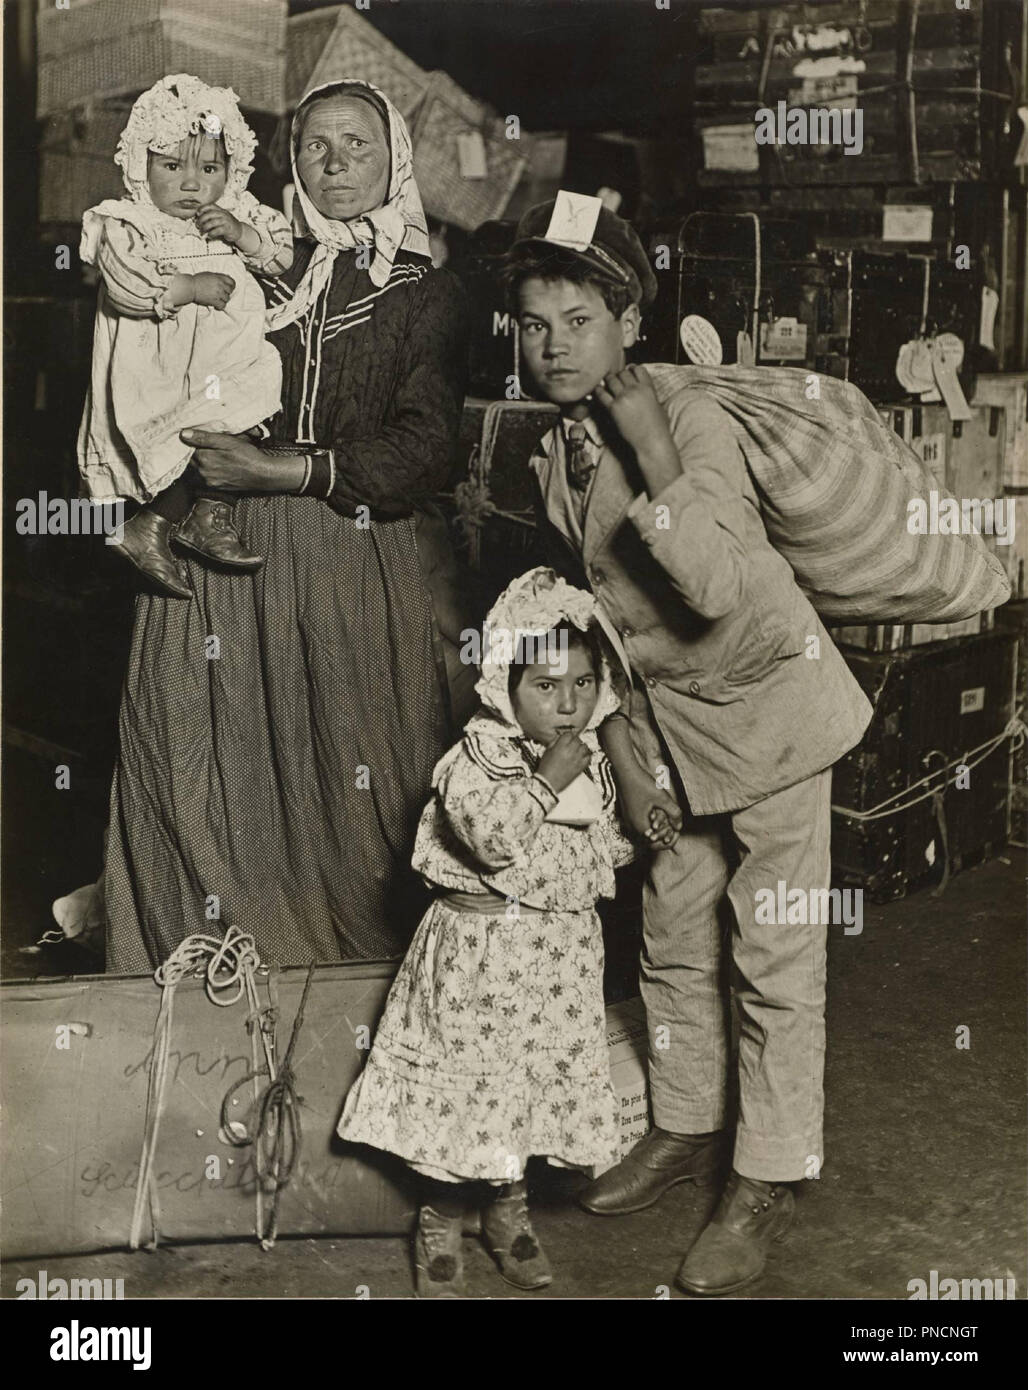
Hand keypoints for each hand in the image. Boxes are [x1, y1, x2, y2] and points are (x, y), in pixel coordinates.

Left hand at [180, 429, 303, 492]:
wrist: (262, 475)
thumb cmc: (247, 456)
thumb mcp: (227, 441)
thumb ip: (204, 438)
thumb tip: (183, 434)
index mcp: (204, 459)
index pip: (187, 448)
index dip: (190, 442)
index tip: (196, 437)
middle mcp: (203, 472)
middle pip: (190, 460)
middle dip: (194, 452)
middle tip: (206, 445)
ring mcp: (209, 482)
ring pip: (196, 469)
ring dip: (200, 462)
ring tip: (212, 455)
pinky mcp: (215, 487)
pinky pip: (204, 477)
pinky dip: (206, 471)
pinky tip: (217, 465)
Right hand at [191, 272, 234, 309]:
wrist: (190, 287)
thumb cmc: (197, 280)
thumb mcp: (209, 274)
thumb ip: (218, 277)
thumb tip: (224, 279)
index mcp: (219, 277)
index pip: (232, 282)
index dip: (232, 286)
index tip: (229, 288)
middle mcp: (220, 285)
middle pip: (230, 291)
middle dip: (226, 293)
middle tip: (221, 294)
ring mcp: (218, 293)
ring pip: (227, 299)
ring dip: (222, 300)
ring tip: (217, 299)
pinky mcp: (214, 300)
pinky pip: (223, 305)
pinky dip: (220, 306)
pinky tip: (216, 305)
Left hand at [194, 204, 244, 246]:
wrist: (240, 231)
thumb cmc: (228, 224)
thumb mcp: (221, 217)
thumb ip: (212, 216)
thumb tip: (199, 218)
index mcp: (221, 210)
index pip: (210, 206)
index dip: (203, 208)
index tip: (197, 213)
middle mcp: (223, 214)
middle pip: (209, 214)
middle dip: (201, 220)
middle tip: (198, 225)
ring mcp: (226, 221)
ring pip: (212, 223)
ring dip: (205, 227)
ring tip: (202, 231)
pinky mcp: (228, 229)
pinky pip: (217, 231)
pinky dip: (211, 234)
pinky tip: (209, 235)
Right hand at [537, 731, 591, 793]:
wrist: (548, 783)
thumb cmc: (545, 769)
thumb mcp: (547, 751)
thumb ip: (554, 742)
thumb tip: (560, 738)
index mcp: (561, 746)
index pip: (569, 734)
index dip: (568, 735)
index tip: (567, 738)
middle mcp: (570, 751)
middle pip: (578, 740)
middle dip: (574, 740)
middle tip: (572, 744)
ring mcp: (577, 759)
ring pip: (585, 747)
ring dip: (581, 747)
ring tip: (577, 749)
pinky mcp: (581, 767)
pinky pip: (588, 757)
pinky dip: (587, 756)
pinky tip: (582, 756)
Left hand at [593, 365, 672, 455]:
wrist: (652, 442)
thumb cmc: (658, 428)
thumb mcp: (658, 405)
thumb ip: (649, 394)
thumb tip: (644, 390)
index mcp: (648, 388)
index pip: (638, 368)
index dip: (631, 369)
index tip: (627, 373)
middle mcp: (635, 389)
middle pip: (622, 373)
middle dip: (618, 376)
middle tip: (615, 381)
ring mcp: (624, 397)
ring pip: (611, 379)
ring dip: (608, 381)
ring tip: (606, 384)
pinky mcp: (613, 408)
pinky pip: (601, 394)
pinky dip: (598, 391)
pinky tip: (597, 391)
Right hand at [618, 768, 682, 848]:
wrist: (625, 771)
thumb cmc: (642, 783)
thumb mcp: (662, 798)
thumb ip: (673, 813)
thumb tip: (679, 827)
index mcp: (640, 827)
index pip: (656, 845)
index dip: (669, 841)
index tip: (677, 832)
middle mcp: (632, 827)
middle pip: (650, 841)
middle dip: (664, 836)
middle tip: (675, 828)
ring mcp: (628, 821)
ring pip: (646, 833)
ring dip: (657, 830)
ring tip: (668, 822)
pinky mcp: (628, 815)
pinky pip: (641, 826)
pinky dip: (650, 824)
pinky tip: (658, 815)